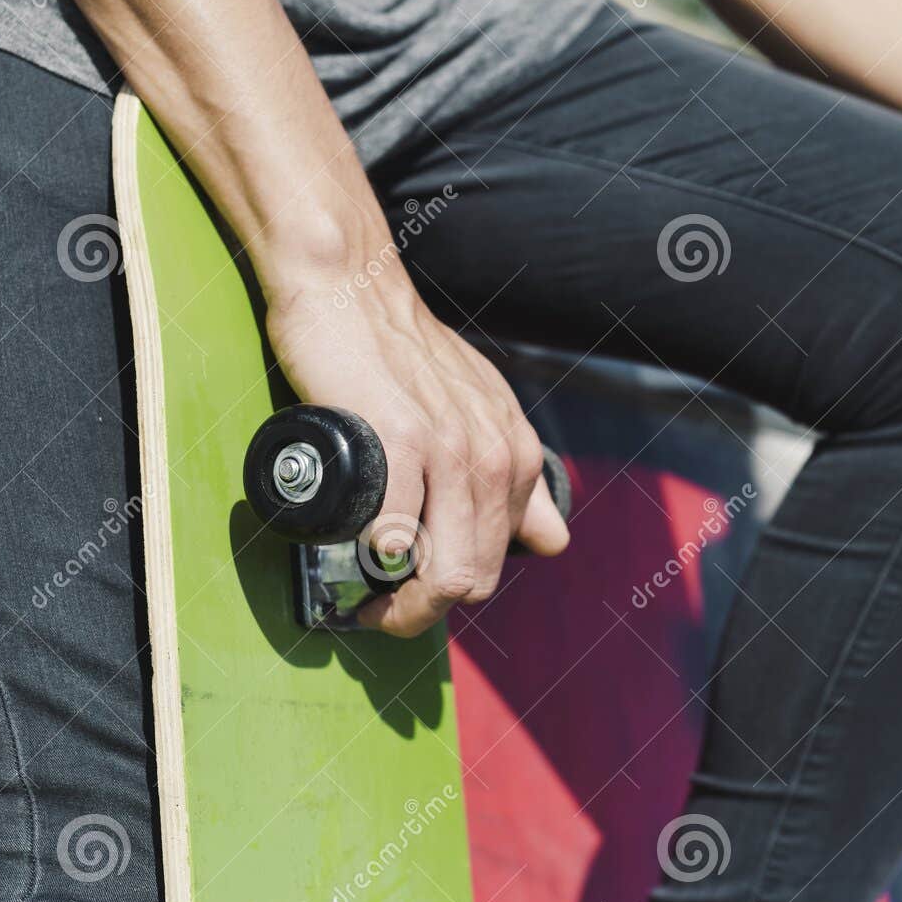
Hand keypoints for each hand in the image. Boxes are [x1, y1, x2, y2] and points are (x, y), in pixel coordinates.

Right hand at [263, 264, 568, 636]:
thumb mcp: (482, 411)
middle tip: (382, 610)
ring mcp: (450, 451)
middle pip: (475, 578)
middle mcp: (495, 456)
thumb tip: (550, 540)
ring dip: (402, 606)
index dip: (456, 589)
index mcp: (517, 454)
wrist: (351, 290)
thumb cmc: (402, 355)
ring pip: (446, 574)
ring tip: (367, 601)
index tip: (415, 589)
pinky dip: (374, 560)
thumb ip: (514, 474)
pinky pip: (396, 537)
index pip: (501, 559)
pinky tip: (356, 553)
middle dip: (425, 611)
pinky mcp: (399, 442)